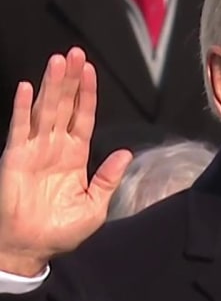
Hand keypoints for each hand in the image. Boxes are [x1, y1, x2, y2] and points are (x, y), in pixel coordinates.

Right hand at [0, 48, 131, 275]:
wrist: (30, 248)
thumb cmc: (60, 231)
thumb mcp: (95, 206)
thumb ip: (108, 178)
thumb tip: (125, 153)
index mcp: (75, 156)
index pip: (83, 117)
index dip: (87, 93)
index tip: (91, 69)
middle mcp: (54, 147)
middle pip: (64, 105)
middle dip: (70, 79)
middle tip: (74, 52)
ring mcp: (34, 150)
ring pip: (44, 110)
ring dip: (50, 85)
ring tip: (57, 60)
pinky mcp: (14, 158)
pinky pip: (19, 128)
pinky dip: (22, 108)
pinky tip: (26, 87)